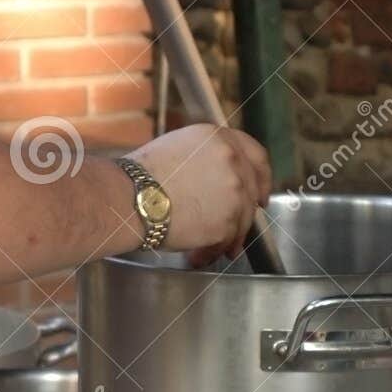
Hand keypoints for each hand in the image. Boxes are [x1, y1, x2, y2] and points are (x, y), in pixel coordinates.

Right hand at [125, 123, 271, 265]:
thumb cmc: (140, 177)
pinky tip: (196, 254)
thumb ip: (206, 159)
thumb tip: (214, 180)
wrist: (128, 198)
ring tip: (209, 249)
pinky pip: (227, 240)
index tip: (260, 195)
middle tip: (236, 230)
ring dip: (227, 238)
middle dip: (245, 215)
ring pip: (241, 220)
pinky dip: (213, 250)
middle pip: (251, 192)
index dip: (262, 178)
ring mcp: (234, 190)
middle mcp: (232, 160)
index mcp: (219, 138)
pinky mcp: (228, 220)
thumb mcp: (178, 150)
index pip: (256, 156)